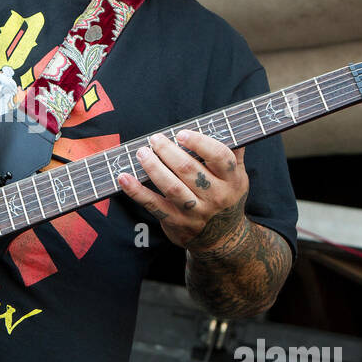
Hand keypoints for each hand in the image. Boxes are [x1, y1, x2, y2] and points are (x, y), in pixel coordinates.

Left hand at [117, 131, 249, 250]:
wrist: (223, 238)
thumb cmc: (226, 198)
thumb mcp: (237, 177)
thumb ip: (233, 151)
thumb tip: (225, 123)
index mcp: (232, 180)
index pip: (220, 157)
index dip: (200, 143)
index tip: (181, 134)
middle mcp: (216, 196)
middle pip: (189, 170)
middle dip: (168, 152)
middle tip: (155, 139)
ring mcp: (196, 211)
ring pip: (171, 187)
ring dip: (153, 168)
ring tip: (141, 153)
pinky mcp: (177, 222)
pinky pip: (153, 205)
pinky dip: (136, 191)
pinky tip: (124, 177)